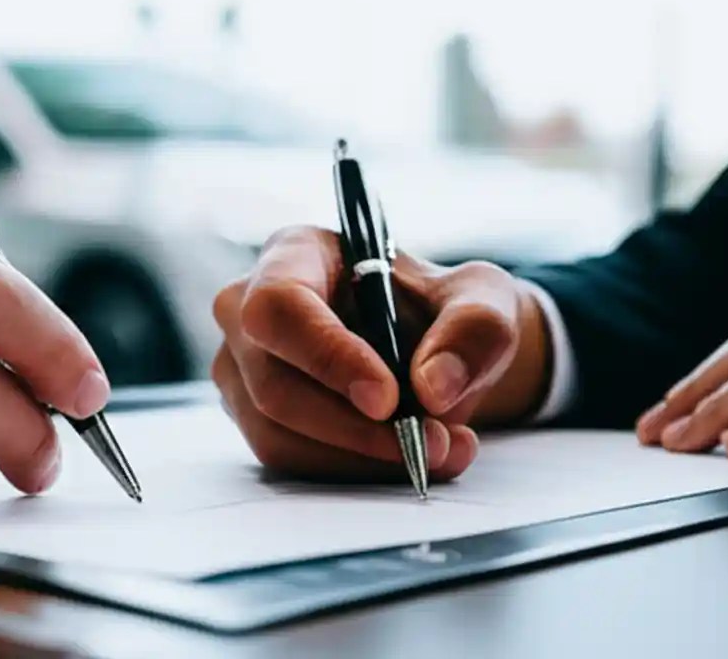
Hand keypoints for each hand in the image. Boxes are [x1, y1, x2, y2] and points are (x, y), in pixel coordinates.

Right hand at [211, 226, 551, 481]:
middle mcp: (249, 309)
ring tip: (439, 450)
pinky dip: (354, 471)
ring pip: (278, 435)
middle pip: (273, 384)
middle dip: (355, 428)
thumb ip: (473, 330)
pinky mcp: (255, 419)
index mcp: (294, 255)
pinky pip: (291, 462)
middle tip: (431, 441)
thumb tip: (432, 387)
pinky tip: (410, 457)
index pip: (279, 305)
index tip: (387, 399)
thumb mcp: (484, 300)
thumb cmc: (446, 310)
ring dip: (361, 458)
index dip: (326, 356)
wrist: (438, 353)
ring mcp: (244, 369)